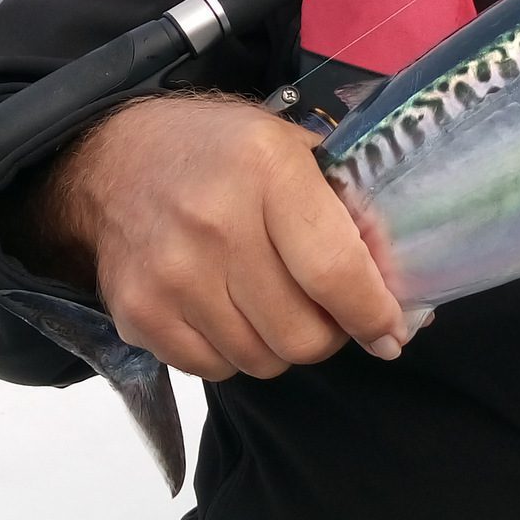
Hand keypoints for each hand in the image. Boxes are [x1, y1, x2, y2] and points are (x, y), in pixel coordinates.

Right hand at [46, 95, 409, 379]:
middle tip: (333, 313)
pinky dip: (236, 352)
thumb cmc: (225, 152)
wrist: (116, 160)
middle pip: (301, 334)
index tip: (391, 333)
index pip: (334, 270)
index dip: (372, 313)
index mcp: (268, 170)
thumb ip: (349, 211)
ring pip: (261, 360)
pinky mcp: (139, 313)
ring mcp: (172, 275)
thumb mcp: (295, 149)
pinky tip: (232, 309)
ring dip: (283, 344)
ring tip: (278, 302)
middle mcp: (216, 224)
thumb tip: (403, 291)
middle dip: (332, 334)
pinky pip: (214, 369)